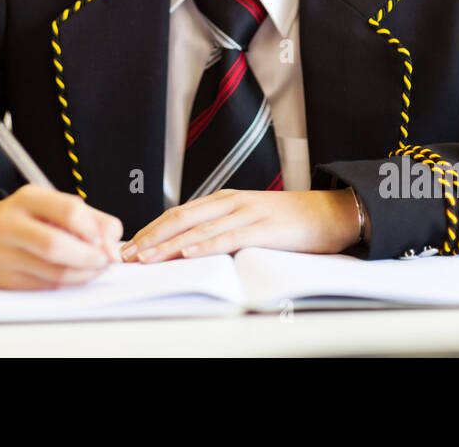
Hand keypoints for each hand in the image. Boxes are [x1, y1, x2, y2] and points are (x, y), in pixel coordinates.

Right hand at [0, 185, 124, 289]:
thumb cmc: (26, 218)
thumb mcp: (54, 205)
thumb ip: (90, 217)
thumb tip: (114, 240)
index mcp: (28, 198)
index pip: (68, 211)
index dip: (94, 229)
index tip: (106, 239)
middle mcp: (10, 224)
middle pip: (56, 245)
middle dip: (90, 257)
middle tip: (105, 260)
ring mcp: (4, 254)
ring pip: (54, 271)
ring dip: (85, 273)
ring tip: (96, 268)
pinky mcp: (5, 280)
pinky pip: (47, 286)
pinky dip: (70, 283)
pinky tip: (78, 275)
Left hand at [119, 189, 361, 262]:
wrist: (332, 212)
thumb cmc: (291, 221)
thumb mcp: (249, 220)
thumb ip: (222, 228)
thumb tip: (189, 247)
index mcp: (224, 200)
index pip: (178, 214)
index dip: (151, 230)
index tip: (129, 246)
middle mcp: (230, 202)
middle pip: (180, 218)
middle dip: (150, 238)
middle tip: (126, 255)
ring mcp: (246, 213)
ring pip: (198, 228)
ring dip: (168, 244)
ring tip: (146, 258)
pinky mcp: (264, 227)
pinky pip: (229, 237)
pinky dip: (205, 245)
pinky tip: (188, 252)